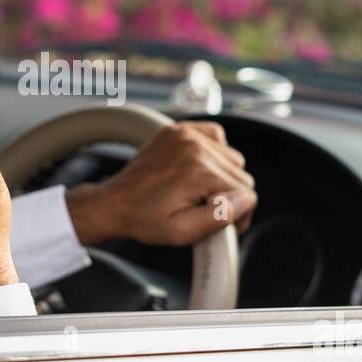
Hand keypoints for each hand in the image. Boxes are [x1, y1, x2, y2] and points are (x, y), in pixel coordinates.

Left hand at [64, 121, 256, 247]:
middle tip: (207, 210)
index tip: (223, 223)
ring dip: (222, 175)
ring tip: (199, 191)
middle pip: (241, 174)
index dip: (239, 214)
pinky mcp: (179, 130)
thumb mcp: (183, 231)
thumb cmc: (145, 219)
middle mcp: (196, 147)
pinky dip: (214, 152)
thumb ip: (220, 216)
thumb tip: (245, 199)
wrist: (114, 202)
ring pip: (231, 157)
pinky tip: (200, 168)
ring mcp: (187, 134)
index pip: (246, 192)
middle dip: (230, 195)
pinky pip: (216, 136)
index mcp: (199, 172)